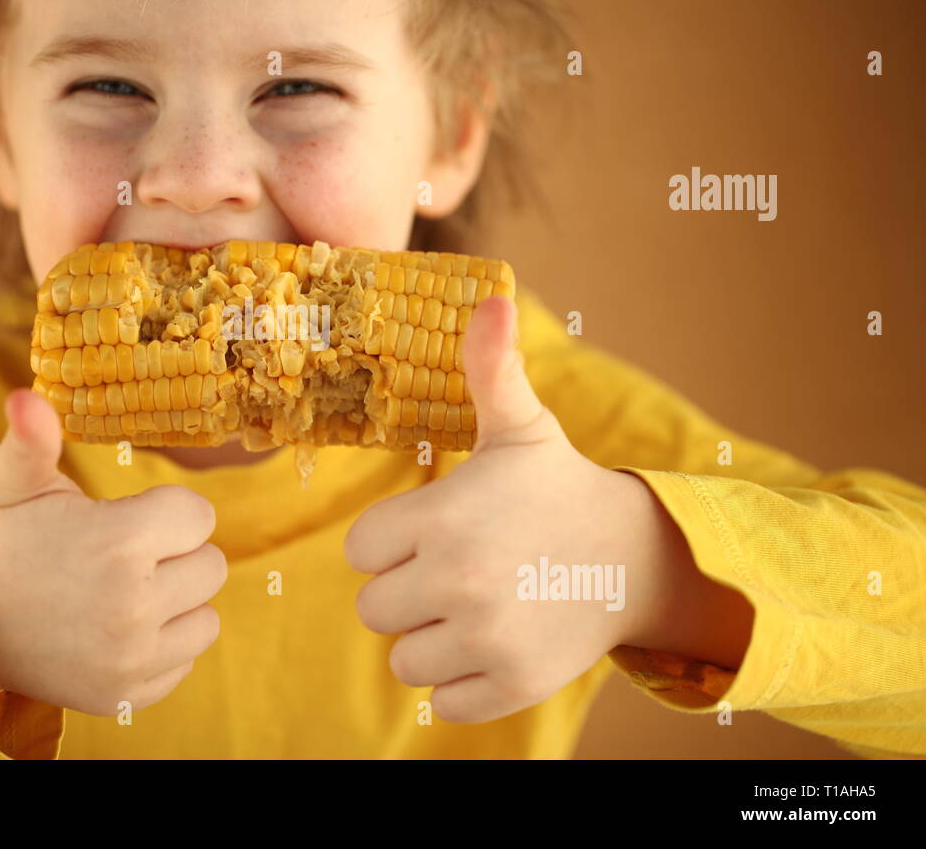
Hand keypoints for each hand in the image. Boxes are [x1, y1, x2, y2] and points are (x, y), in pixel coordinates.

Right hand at [0, 389, 225, 715]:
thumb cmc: (0, 538)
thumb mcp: (10, 481)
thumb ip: (32, 438)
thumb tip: (27, 397)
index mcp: (119, 542)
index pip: (200, 516)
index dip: (167, 512)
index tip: (128, 519)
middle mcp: (134, 606)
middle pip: (212, 566)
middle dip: (176, 555)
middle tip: (126, 557)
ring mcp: (132, 658)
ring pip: (206, 617)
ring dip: (177, 602)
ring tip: (126, 592)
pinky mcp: (129, 695)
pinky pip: (185, 660)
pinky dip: (163, 646)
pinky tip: (118, 630)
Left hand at [344, 295, 684, 722]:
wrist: (636, 557)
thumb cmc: (557, 487)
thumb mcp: (520, 427)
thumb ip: (489, 369)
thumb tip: (488, 297)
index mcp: (441, 518)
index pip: (360, 550)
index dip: (391, 542)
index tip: (433, 530)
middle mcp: (456, 581)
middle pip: (375, 606)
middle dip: (408, 589)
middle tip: (460, 568)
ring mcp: (484, 639)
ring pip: (403, 656)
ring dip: (431, 637)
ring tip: (478, 605)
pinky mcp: (510, 685)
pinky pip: (443, 698)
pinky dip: (462, 680)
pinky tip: (497, 641)